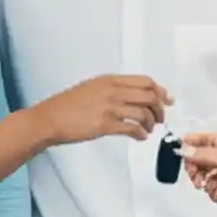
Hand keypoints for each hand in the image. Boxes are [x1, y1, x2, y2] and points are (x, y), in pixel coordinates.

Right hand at [32, 75, 171, 144]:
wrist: (50, 118)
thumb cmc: (68, 105)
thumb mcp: (92, 87)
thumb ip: (113, 89)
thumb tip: (134, 95)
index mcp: (110, 80)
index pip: (145, 81)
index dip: (160, 91)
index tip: (167, 99)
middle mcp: (112, 91)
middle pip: (149, 96)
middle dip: (159, 109)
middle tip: (159, 118)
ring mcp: (109, 107)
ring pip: (143, 113)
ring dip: (150, 123)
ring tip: (148, 129)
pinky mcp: (105, 124)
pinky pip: (132, 128)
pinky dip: (141, 134)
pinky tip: (140, 137)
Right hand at [177, 130, 216, 205]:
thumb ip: (201, 154)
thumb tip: (183, 149)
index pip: (199, 139)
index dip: (187, 145)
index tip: (175, 154)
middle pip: (199, 159)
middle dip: (194, 169)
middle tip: (195, 178)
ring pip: (205, 174)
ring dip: (203, 182)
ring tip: (206, 187)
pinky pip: (214, 186)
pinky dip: (214, 192)